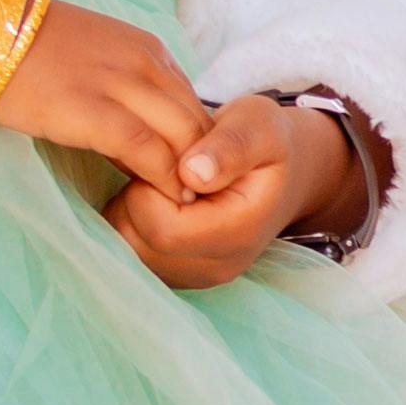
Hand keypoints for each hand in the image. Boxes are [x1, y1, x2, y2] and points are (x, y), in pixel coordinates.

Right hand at [0, 0, 210, 191]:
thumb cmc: (25, 48)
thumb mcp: (94, 58)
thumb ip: (125, 89)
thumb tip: (139, 137)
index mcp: (147, 50)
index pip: (196, 104)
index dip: (204, 146)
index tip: (199, 178)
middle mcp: (146, 63)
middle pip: (200, 123)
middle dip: (209, 166)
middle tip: (207, 202)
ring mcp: (123, 86)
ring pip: (184, 138)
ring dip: (193, 178)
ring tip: (192, 210)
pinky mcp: (96, 112)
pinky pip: (149, 152)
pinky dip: (166, 180)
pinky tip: (168, 201)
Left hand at [110, 92, 367, 289]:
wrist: (279, 174)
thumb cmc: (264, 144)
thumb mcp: (259, 128)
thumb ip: (231, 147)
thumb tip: (193, 172)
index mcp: (238, 235)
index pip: (163, 229)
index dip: (152, 187)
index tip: (171, 158)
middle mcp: (214, 267)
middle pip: (138, 242)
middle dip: (137, 197)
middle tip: (165, 167)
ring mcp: (193, 276)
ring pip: (126, 247)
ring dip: (131, 209)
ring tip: (163, 183)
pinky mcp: (175, 274)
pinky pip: (129, 250)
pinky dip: (133, 221)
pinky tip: (159, 200)